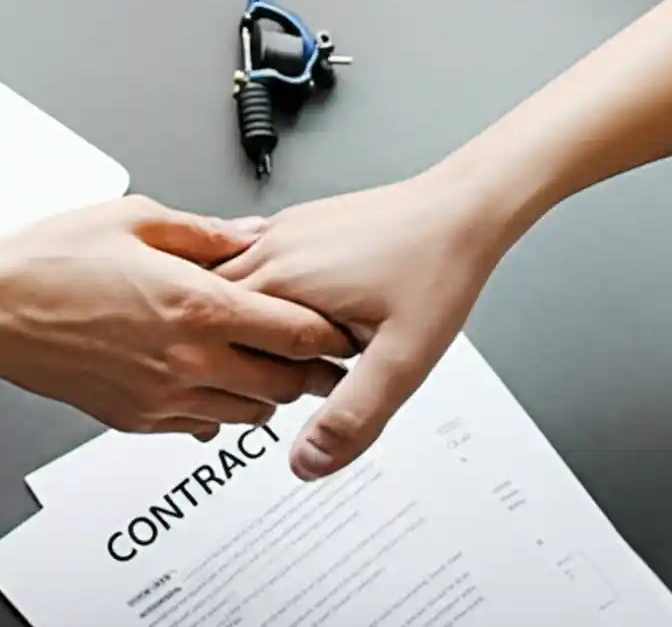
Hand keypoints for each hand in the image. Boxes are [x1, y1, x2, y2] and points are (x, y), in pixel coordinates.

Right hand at [0, 195, 351, 435]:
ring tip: (271, 370)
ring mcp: (161, 394)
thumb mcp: (137, 221)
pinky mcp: (136, 418)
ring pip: (247, 414)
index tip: (344, 327)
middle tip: (326, 360)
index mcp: (196, 305)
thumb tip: (249, 235)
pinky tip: (215, 385)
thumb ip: (205, 234)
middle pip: (283, 384)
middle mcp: (186, 357)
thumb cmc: (53, 261)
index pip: (293, 330)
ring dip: (268, 395)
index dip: (330, 332)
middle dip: (313, 375)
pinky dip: (220, 411)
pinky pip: (200, 427)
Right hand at [217, 166, 525, 478]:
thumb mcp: (402, 360)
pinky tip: (285, 317)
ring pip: (225, 284)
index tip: (246, 402)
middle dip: (224, 350)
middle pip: (209, 308)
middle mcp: (272, 248)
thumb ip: (353, 417)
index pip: (213, 336)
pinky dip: (255, 297)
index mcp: (283, 280)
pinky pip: (251, 264)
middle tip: (256, 385)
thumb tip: (309, 462)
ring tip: (270, 355)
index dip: (222, 376)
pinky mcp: (295, 225)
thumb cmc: (437, 267)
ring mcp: (280, 231)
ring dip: (237, 322)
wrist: (463, 208)